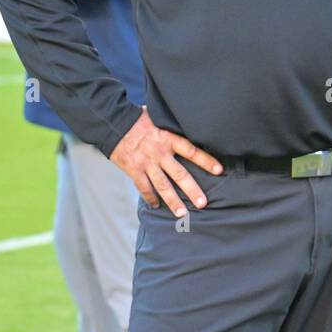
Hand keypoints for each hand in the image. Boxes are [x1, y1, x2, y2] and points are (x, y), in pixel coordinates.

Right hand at [109, 106, 223, 217]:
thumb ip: (173, 125)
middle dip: (192, 189)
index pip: (191, 150)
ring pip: (162, 185)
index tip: (219, 170)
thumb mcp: (159, 117)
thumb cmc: (138, 119)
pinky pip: (144, 187)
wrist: (113, 123)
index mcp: (168, 138)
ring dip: (173, 200)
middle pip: (179, 174)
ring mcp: (146, 163)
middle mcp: (159, 153)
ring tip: (182, 213)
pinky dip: (150, 197)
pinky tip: (157, 206)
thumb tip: (190, 120)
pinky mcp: (133, 170)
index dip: (206, 160)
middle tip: (203, 203)